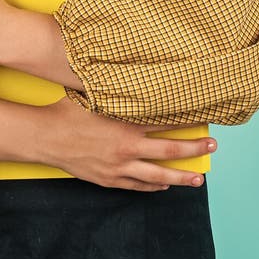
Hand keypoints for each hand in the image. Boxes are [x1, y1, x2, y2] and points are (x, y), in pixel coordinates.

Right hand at [40, 97, 216, 191]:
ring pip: (157, 177)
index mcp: (127, 125)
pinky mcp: (109, 180)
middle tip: (212, 148)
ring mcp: (119, 168)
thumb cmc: (68, 111)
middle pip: (169, 152)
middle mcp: (127, 149)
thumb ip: (115, 87)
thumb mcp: (94, 94)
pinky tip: (163, 186)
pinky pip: (137, 187)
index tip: (203, 118)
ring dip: (180, 177)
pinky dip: (153, 187)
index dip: (186, 121)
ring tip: (198, 179)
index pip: (165, 122)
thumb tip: (129, 70)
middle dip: (194, 151)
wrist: (46, 137)